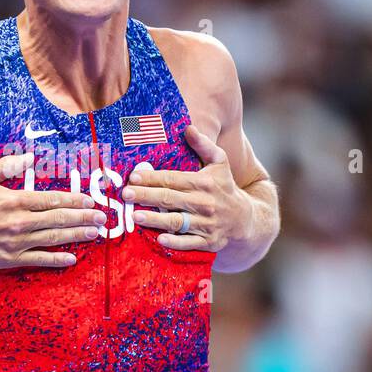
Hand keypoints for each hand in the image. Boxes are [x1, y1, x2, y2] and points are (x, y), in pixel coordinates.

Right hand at [0, 152, 107, 268]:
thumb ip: (7, 165)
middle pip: (59, 219)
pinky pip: (39, 259)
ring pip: (53, 238)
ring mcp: (16, 242)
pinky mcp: (10, 259)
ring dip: (77, 235)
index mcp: (15, 200)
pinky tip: (72, 257)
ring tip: (95, 233)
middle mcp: (20, 221)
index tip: (90, 200)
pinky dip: (57, 259)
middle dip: (84, 218)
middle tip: (102, 218)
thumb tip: (30, 157)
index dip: (75, 200)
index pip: (52, 199)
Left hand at [120, 124, 252, 251]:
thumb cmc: (226, 188)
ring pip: (177, 221)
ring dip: (155, 219)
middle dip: (146, 196)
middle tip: (125, 194)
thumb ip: (204, 145)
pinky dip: (175, 242)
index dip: (152, 178)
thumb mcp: (220, 162)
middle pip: (170, 199)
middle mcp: (204, 203)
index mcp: (204, 182)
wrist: (246, 220)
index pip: (173, 179)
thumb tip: (188, 128)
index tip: (132, 176)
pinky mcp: (208, 242)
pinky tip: (160, 239)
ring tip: (136, 216)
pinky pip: (190, 243)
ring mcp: (206, 224)